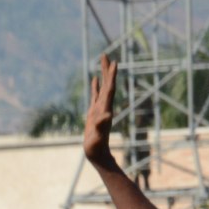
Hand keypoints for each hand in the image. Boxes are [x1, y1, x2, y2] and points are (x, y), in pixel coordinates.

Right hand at [80, 54, 118, 168]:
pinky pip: (95, 95)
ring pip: (102, 87)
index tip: (114, 62)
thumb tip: (106, 115)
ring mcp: (100, 108)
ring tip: (102, 61)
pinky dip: (96, 86)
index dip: (112, 76)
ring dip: (103, 74)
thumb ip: (102, 126)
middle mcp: (105, 106)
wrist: (97, 153)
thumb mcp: (98, 136)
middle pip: (107, 84)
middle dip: (107, 69)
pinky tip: (95, 79)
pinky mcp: (94, 112)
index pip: (110, 89)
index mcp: (105, 109)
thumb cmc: (96, 146)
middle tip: (106, 54)